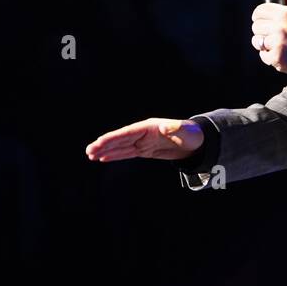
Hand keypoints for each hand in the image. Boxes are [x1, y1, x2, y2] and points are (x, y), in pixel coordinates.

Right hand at [85, 118, 204, 162]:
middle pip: (120, 140)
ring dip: (106, 151)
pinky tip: (103, 158)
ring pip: (121, 147)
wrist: (197, 142)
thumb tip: (166, 127)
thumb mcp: (186, 132)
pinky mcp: (145, 150)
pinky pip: (127, 153)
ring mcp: (143, 142)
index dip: (112, 138)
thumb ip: (175, 129)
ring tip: (90, 155)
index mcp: (149, 127)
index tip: (99, 143)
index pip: (127, 133)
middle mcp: (143, 133)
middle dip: (104, 145)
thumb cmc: (192, 135)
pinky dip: (115, 155)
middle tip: (88, 151)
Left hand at [251, 0, 286, 73]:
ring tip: (276, 43)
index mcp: (283, 14)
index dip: (260, 16)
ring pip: (256, 40)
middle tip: (274, 34)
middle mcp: (279, 27)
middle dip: (262, 30)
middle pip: (255, 26)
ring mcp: (277, 43)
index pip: (258, 11)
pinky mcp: (276, 57)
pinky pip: (262, 55)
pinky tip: (280, 53)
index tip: (265, 21)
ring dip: (263, 43)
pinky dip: (269, 56)